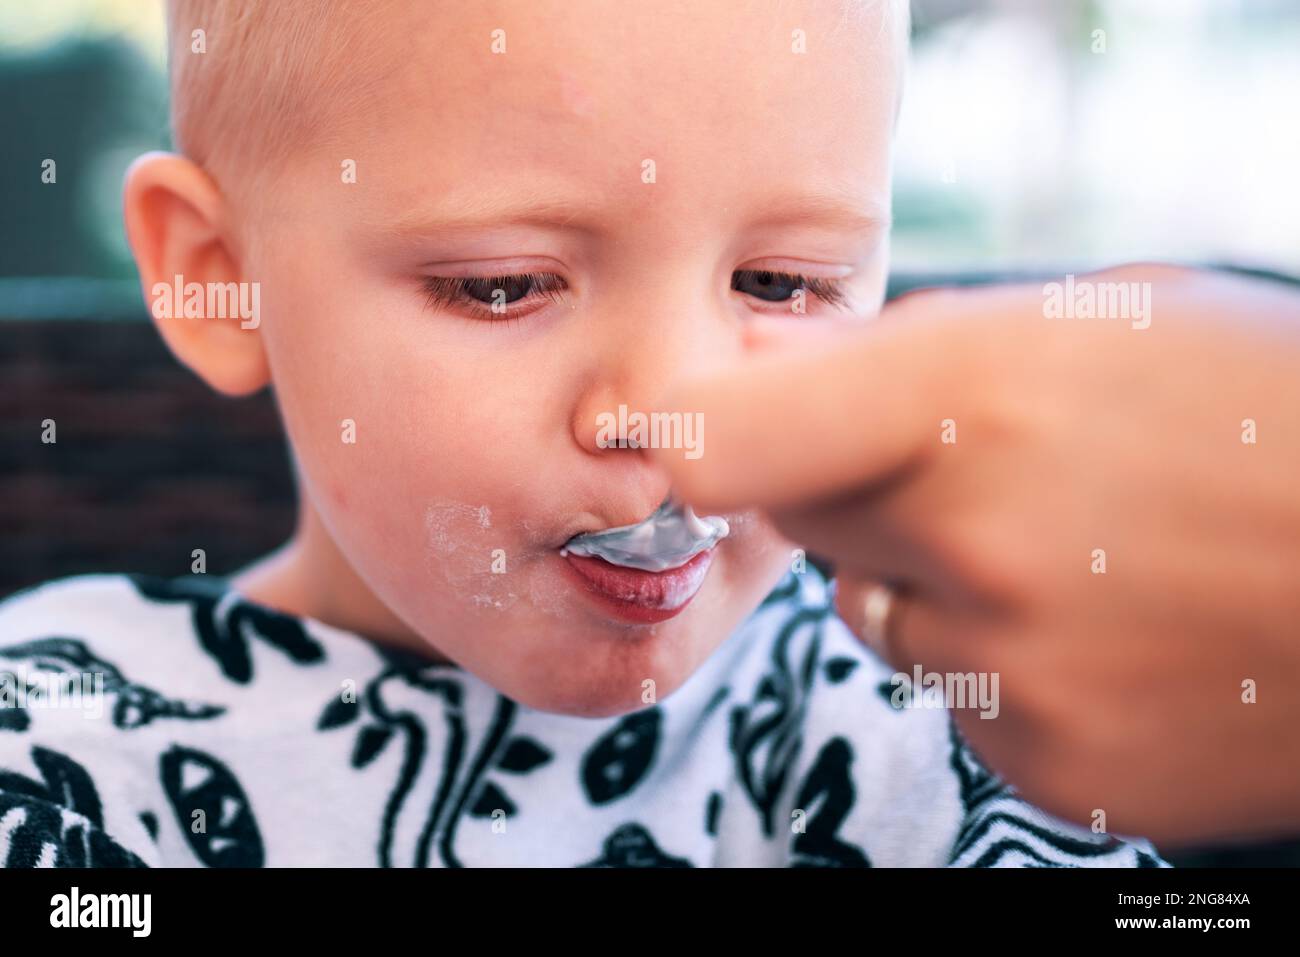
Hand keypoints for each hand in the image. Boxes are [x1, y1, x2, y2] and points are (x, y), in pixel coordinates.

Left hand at [656, 264, 1299, 845]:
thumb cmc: (1268, 414)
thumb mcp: (1104, 317)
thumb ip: (918, 349)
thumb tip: (771, 369)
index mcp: (972, 394)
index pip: (727, 438)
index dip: (680, 434)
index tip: (652, 435)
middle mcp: (970, 543)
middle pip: (800, 522)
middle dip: (849, 487)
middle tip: (965, 465)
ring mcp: (1008, 673)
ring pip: (880, 617)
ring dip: (934, 583)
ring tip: (1074, 551)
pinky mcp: (1046, 767)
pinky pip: (960, 702)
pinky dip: (1006, 667)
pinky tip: (1110, 631)